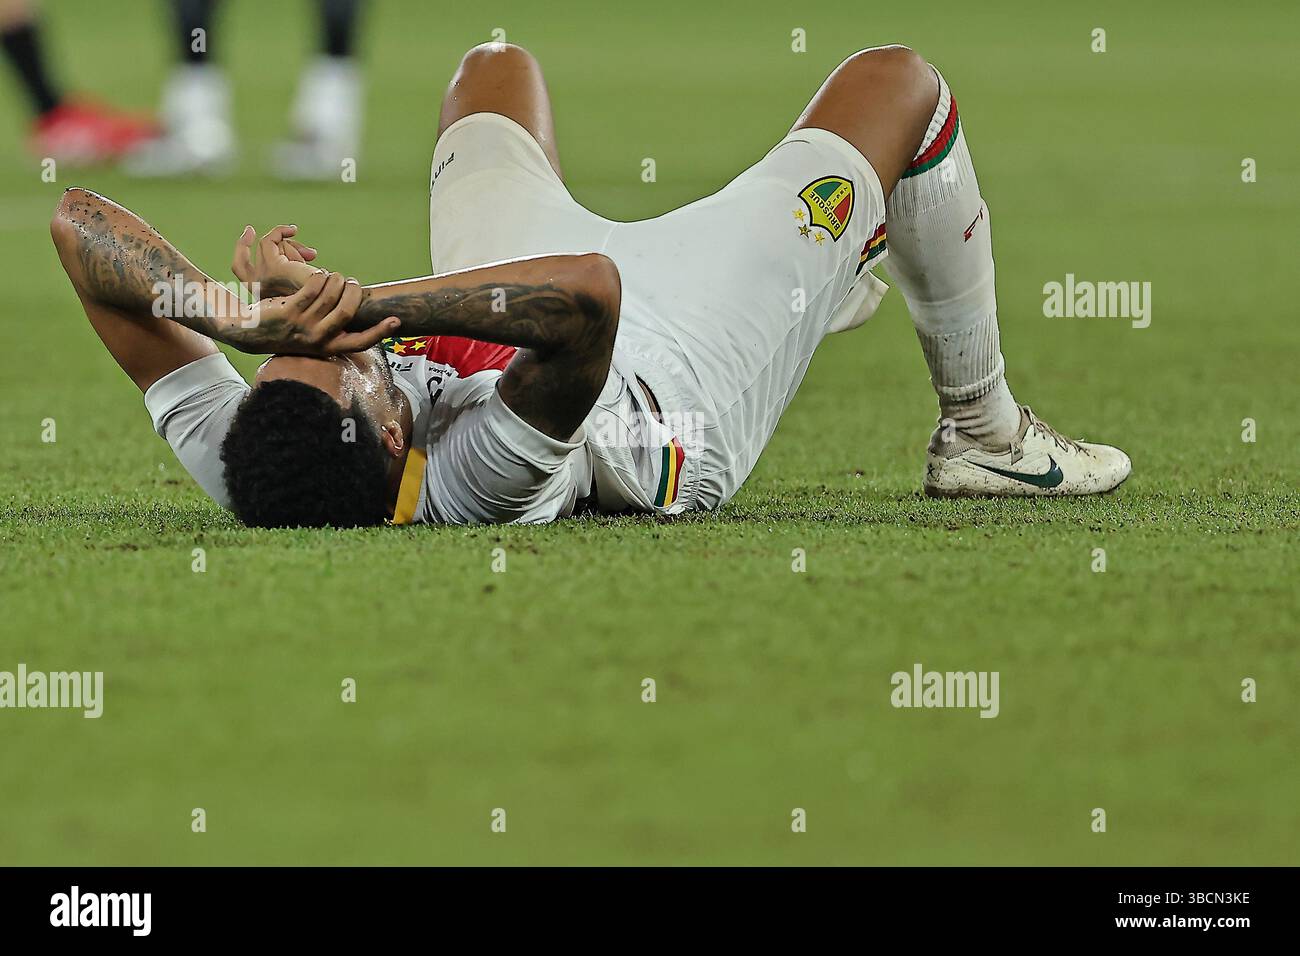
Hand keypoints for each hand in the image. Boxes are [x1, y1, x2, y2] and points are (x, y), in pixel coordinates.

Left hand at [226, 269, 399, 355]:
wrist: (247, 333)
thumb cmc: (284, 332)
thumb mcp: (310, 339)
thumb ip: (331, 332)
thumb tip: (353, 319)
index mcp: (326, 348)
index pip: (359, 343)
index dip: (379, 332)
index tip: (395, 320)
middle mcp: (317, 339)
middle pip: (347, 312)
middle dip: (353, 293)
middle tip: (352, 283)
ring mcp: (302, 325)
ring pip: (330, 296)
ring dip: (336, 280)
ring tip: (334, 275)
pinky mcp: (289, 310)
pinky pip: (312, 289)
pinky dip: (320, 278)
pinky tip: (319, 274)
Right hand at [232, 224, 320, 298]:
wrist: (330, 304)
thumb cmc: (323, 294)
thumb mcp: (302, 279)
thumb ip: (294, 264)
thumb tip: (300, 246)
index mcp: (262, 295)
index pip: (239, 268)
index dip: (241, 247)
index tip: (249, 229)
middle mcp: (257, 289)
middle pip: (260, 253)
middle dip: (281, 245)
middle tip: (304, 249)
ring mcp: (262, 279)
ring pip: (269, 246)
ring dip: (291, 246)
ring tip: (310, 257)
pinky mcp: (273, 268)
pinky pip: (270, 240)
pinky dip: (281, 231)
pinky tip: (293, 230)